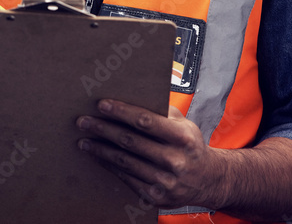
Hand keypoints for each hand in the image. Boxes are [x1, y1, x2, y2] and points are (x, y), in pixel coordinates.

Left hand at [76, 99, 227, 210]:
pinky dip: (109, 166)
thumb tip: (132, 95)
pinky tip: (98, 156)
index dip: (121, 112)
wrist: (208, 180)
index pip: (146, 121)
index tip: (102, 105)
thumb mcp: (185, 124)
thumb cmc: (190, 146)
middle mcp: (174, 159)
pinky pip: (126, 178)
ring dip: (100, 149)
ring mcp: (165, 180)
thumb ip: (162, 112)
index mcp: (182, 137)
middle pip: (130, 141)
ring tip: (84, 140)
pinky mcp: (156, 195)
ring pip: (124, 161)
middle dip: (103, 129)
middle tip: (84, 121)